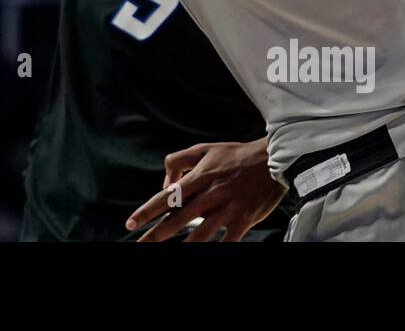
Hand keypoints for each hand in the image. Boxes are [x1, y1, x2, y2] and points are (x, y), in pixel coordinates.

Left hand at [125, 139, 285, 241]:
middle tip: (140, 244)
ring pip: (199, 234)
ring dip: (182, 246)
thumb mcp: (204, 149)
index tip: (131, 223)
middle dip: (156, 235)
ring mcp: (227, 209)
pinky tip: (203, 255)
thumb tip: (166, 183)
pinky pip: (227, 241)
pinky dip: (216, 249)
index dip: (147, 211)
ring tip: (163, 254)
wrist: (273, 159)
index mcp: (198, 177)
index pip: (166, 197)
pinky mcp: (243, 220)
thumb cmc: (235, 154)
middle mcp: (209, 195)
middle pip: (177, 220)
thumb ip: (179, 161)